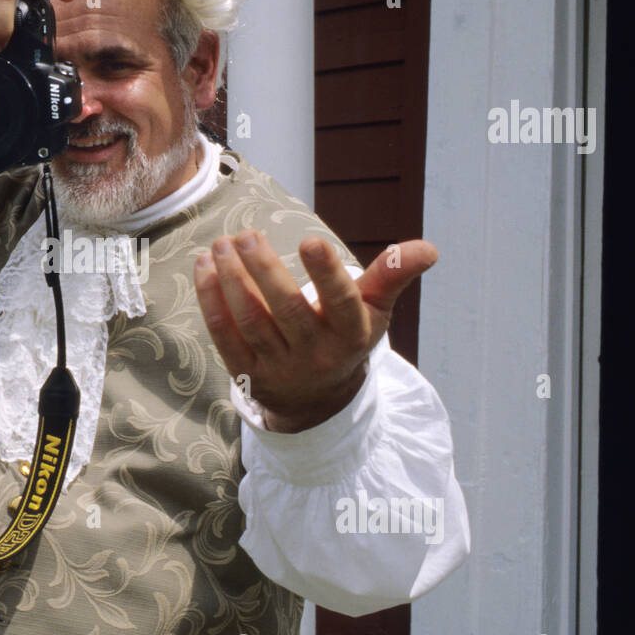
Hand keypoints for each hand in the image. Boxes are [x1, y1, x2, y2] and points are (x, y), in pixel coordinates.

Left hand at [193, 230, 438, 432]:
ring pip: (250, 321)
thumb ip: (393, 275)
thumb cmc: (347, 337)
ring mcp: (278, 367)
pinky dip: (211, 298)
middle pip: (287, 310)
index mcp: (350, 335)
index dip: (326, 274)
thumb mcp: (375, 310)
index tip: (310, 240)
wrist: (317, 400)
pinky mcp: (246, 373)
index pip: (340, 304)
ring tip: (222, 243)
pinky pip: (224, 333)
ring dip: (231, 279)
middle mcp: (315, 354)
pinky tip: (205, 265)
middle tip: (246, 234)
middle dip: (263, 270)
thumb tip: (429, 248)